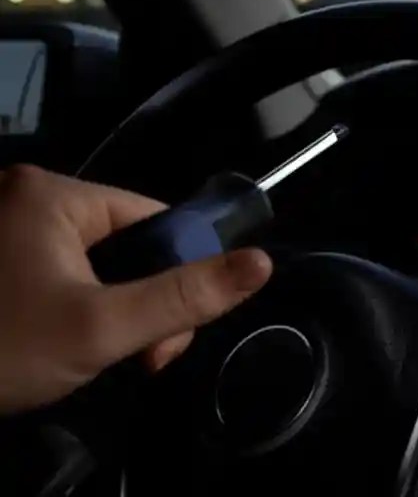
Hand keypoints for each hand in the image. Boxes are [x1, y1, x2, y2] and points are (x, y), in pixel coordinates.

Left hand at [0, 165, 271, 414]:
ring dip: (104, 314)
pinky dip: (66, 314)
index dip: (175, 277)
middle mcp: (21, 195)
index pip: (154, 219)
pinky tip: (55, 347)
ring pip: (91, 268)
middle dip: (137, 304)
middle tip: (128, 357)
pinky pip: (53, 278)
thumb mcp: (100, 329)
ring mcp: (1, 229)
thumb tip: (260, 263)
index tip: (163, 336)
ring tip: (83, 356)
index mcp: (50, 191)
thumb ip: (184, 296)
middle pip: (124, 245)